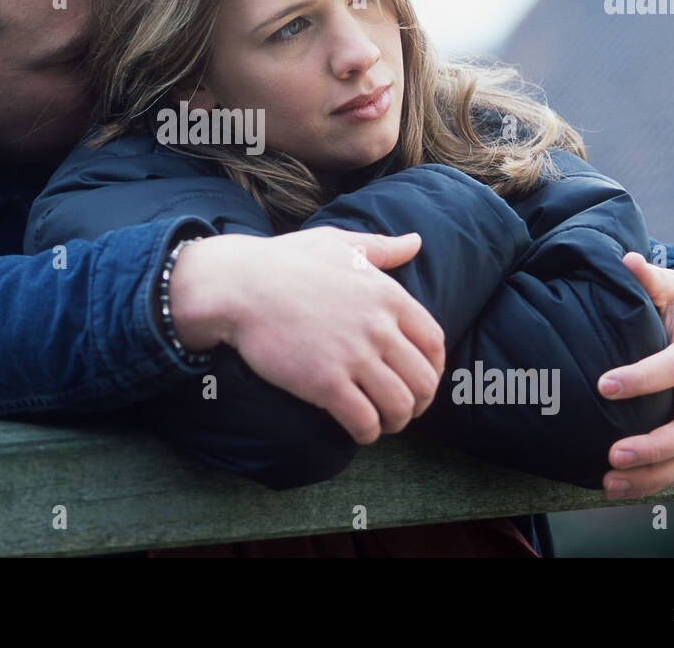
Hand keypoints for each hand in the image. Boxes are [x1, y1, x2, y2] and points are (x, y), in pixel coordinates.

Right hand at [169, 227, 445, 444]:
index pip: (434, 342)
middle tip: (403, 409)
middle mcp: (378, 327)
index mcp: (387, 295)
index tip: (421, 378)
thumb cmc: (284, 262)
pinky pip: (365, 421)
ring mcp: (353, 356)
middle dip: (419, 402)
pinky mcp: (326, 383)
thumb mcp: (338, 243)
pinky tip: (359, 431)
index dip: (433, 368)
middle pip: (424, 380)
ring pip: (400, 406)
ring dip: (396, 422)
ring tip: (382, 423)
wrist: (239, 285)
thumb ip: (381, 247)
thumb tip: (416, 241)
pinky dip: (368, 433)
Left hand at [596, 251, 673, 497]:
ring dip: (651, 475)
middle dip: (653, 446)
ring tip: (609, 482)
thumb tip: (626, 259)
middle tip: (612, 454)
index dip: (643, 378)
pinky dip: (654, 482)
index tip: (603, 385)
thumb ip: (649, 279)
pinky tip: (618, 489)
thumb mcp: (672, 290)